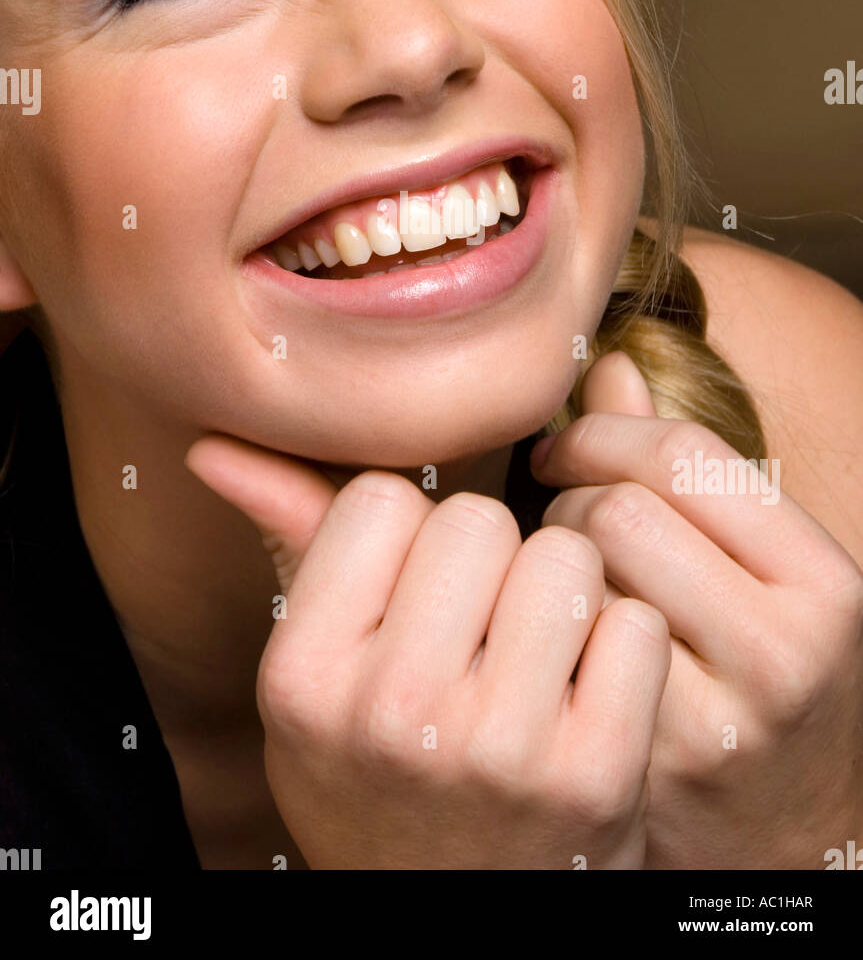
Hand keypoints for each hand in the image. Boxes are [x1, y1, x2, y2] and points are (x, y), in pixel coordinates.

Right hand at [186, 435, 669, 869]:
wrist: (456, 923)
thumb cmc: (380, 777)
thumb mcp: (313, 684)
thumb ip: (289, 549)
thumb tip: (216, 447)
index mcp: (306, 678)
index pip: (383, 500)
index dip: (410, 535)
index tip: (413, 594)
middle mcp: (394, 713)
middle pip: (478, 519)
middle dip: (488, 556)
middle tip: (479, 626)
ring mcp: (499, 748)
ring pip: (565, 556)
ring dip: (559, 590)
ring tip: (532, 653)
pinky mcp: (596, 775)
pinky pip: (632, 624)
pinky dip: (619, 646)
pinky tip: (586, 693)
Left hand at [530, 351, 862, 868]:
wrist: (787, 829)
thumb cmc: (767, 668)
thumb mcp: (763, 565)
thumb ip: (685, 466)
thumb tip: (606, 367)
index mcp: (824, 580)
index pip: (684, 457)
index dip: (602, 433)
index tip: (565, 447)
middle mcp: (784, 651)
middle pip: (618, 512)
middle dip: (569, 501)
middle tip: (563, 521)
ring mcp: (717, 720)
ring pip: (580, 577)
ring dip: (551, 563)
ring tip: (566, 577)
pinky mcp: (649, 766)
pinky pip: (559, 653)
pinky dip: (543, 628)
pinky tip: (555, 636)